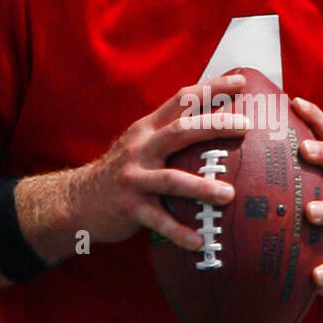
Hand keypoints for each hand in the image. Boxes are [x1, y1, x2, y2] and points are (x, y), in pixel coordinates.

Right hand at [67, 74, 249, 250]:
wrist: (77, 200)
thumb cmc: (124, 172)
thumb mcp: (142, 144)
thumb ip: (171, 133)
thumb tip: (217, 125)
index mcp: (148, 129)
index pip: (182, 100)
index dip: (211, 88)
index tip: (240, 80)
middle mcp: (141, 148)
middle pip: (180, 131)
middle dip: (214, 126)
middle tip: (245, 126)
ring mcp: (134, 178)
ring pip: (171, 179)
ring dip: (202, 187)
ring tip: (229, 195)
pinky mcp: (129, 207)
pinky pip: (158, 221)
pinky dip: (179, 232)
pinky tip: (199, 241)